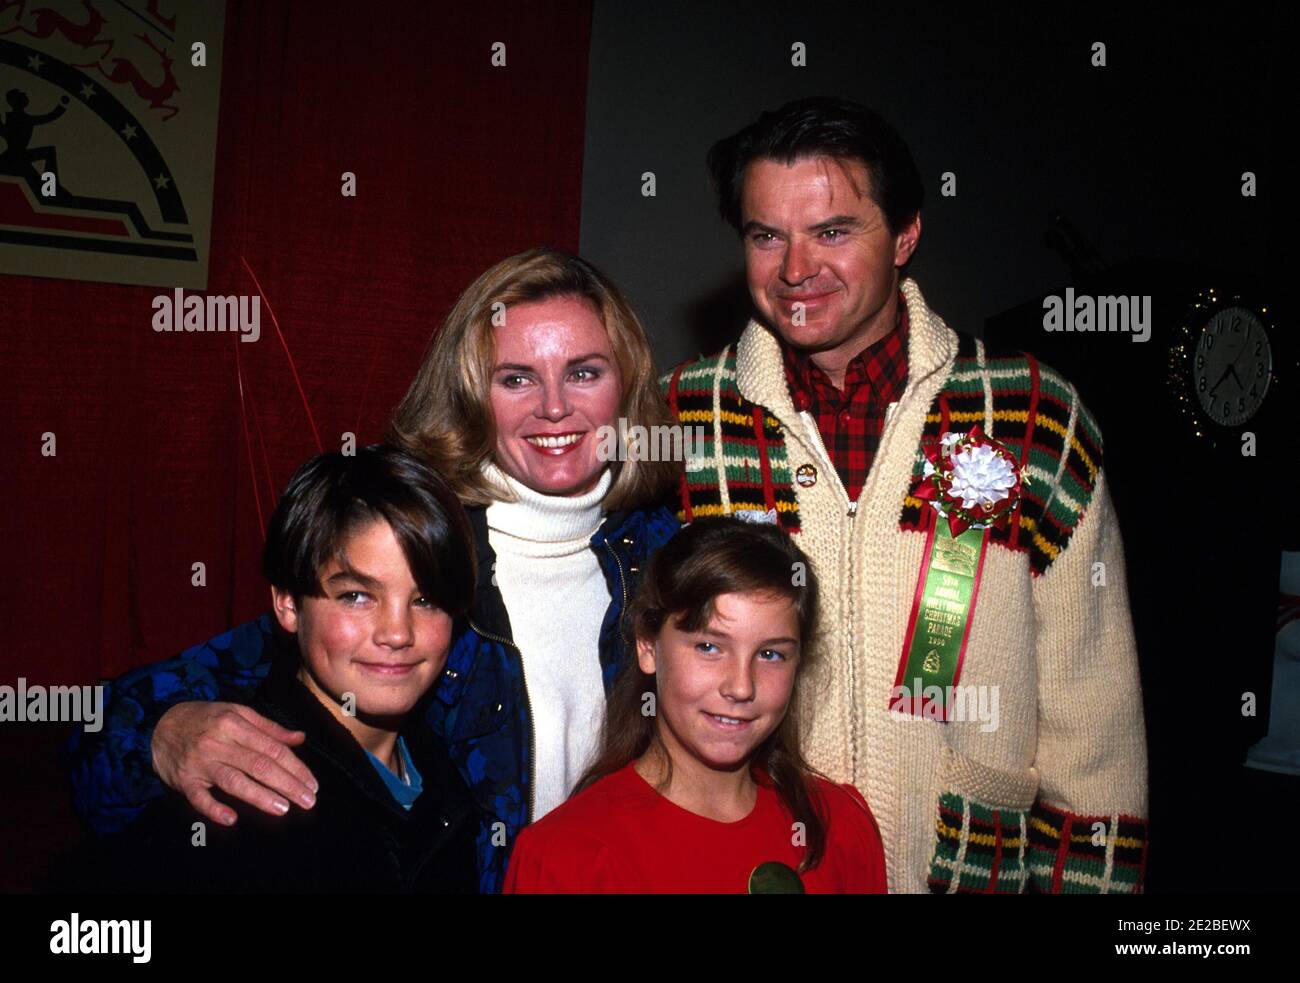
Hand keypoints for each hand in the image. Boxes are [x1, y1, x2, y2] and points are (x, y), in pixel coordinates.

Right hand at [151, 702, 317, 825]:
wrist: (160, 724)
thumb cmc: (206, 719)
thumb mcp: (238, 713)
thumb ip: (269, 728)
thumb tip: (300, 738)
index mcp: (235, 724)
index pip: (272, 749)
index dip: (295, 767)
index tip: (312, 783)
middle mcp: (219, 742)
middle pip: (258, 765)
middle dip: (287, 784)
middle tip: (308, 800)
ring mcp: (201, 762)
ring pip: (234, 781)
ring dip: (260, 796)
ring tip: (283, 808)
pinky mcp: (184, 780)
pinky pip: (199, 798)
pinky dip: (213, 809)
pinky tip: (231, 819)